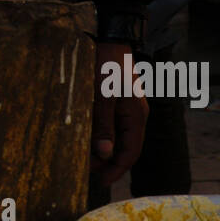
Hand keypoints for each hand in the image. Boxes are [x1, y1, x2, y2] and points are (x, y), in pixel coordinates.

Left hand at [91, 41, 147, 186]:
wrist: (110, 39)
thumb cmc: (107, 65)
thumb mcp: (102, 96)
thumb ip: (104, 125)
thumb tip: (104, 153)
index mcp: (136, 116)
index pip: (131, 152)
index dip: (116, 169)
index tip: (101, 182)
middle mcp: (135, 115)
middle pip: (124, 147)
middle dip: (106, 161)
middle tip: (86, 169)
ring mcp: (127, 109)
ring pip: (116, 137)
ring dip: (102, 148)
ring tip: (83, 155)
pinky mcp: (118, 102)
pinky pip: (111, 125)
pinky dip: (100, 134)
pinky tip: (86, 137)